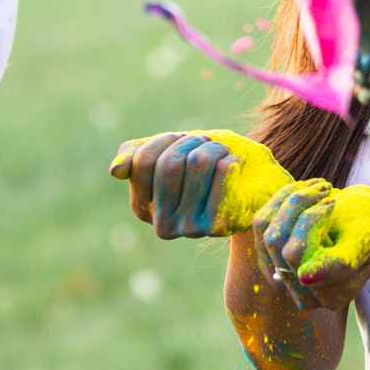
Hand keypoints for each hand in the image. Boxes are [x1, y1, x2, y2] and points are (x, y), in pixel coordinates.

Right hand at [110, 129, 294, 237]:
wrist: (253, 183)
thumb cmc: (208, 163)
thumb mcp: (170, 151)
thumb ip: (138, 156)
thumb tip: (115, 170)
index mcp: (143, 207)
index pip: (143, 160)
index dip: (168, 139)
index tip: (184, 140)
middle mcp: (162, 225)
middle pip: (169, 164)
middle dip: (193, 141)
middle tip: (209, 143)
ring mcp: (190, 229)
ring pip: (197, 163)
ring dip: (215, 147)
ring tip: (223, 153)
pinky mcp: (219, 225)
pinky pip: (222, 172)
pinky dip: (231, 159)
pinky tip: (235, 167)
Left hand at [253, 181, 369, 311]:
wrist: (365, 220)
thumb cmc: (368, 228)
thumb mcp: (362, 242)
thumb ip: (340, 263)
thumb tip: (303, 277)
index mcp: (331, 297)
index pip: (297, 254)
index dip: (311, 219)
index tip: (333, 200)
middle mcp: (303, 295)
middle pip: (277, 242)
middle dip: (299, 204)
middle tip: (326, 186)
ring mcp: (283, 278)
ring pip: (267, 230)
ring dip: (291, 199)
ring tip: (318, 186)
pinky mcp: (270, 259)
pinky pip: (262, 223)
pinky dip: (282, 199)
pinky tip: (305, 191)